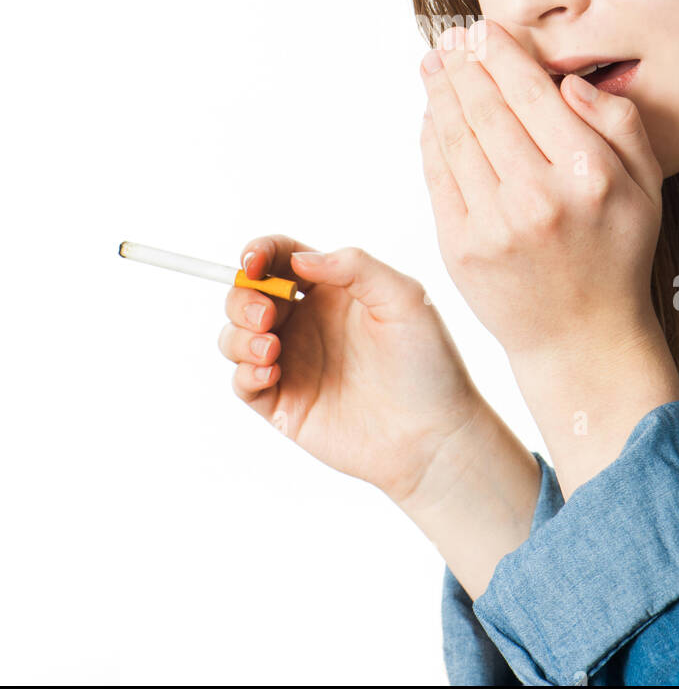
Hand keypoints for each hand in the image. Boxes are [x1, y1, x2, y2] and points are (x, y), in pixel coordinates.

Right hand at [217, 234, 490, 509]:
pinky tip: (270, 372)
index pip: (281, 258)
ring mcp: (293, 364)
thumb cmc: (429, 363)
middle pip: (248, 295)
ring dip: (238, 334)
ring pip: (235, 336)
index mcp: (333, 290)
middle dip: (243, 297)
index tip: (251, 262)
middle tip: (267, 316)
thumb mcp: (404, 297)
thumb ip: (354, 266)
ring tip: (270, 349)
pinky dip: (244, 372)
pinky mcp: (285, 405)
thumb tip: (299, 259)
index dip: (258, 253)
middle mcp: (307, 323)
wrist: (434, 435)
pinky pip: (242, 382)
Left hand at [418, 19, 664, 360]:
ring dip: (439, 92)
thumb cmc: (616, 253)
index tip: (484, 29)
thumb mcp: (646, 186)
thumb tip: (567, 82)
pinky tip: (431, 114)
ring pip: (456, 137)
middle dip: (463, 64)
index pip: (531, 93)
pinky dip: (430, 138)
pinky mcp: (460, 248)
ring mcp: (494, 224)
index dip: (501, 53)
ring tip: (433, 65)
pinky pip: (438, 176)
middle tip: (450, 38)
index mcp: (589, 174)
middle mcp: (540, 197)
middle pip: (486, 108)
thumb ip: (618, 123)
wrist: (582, 339)